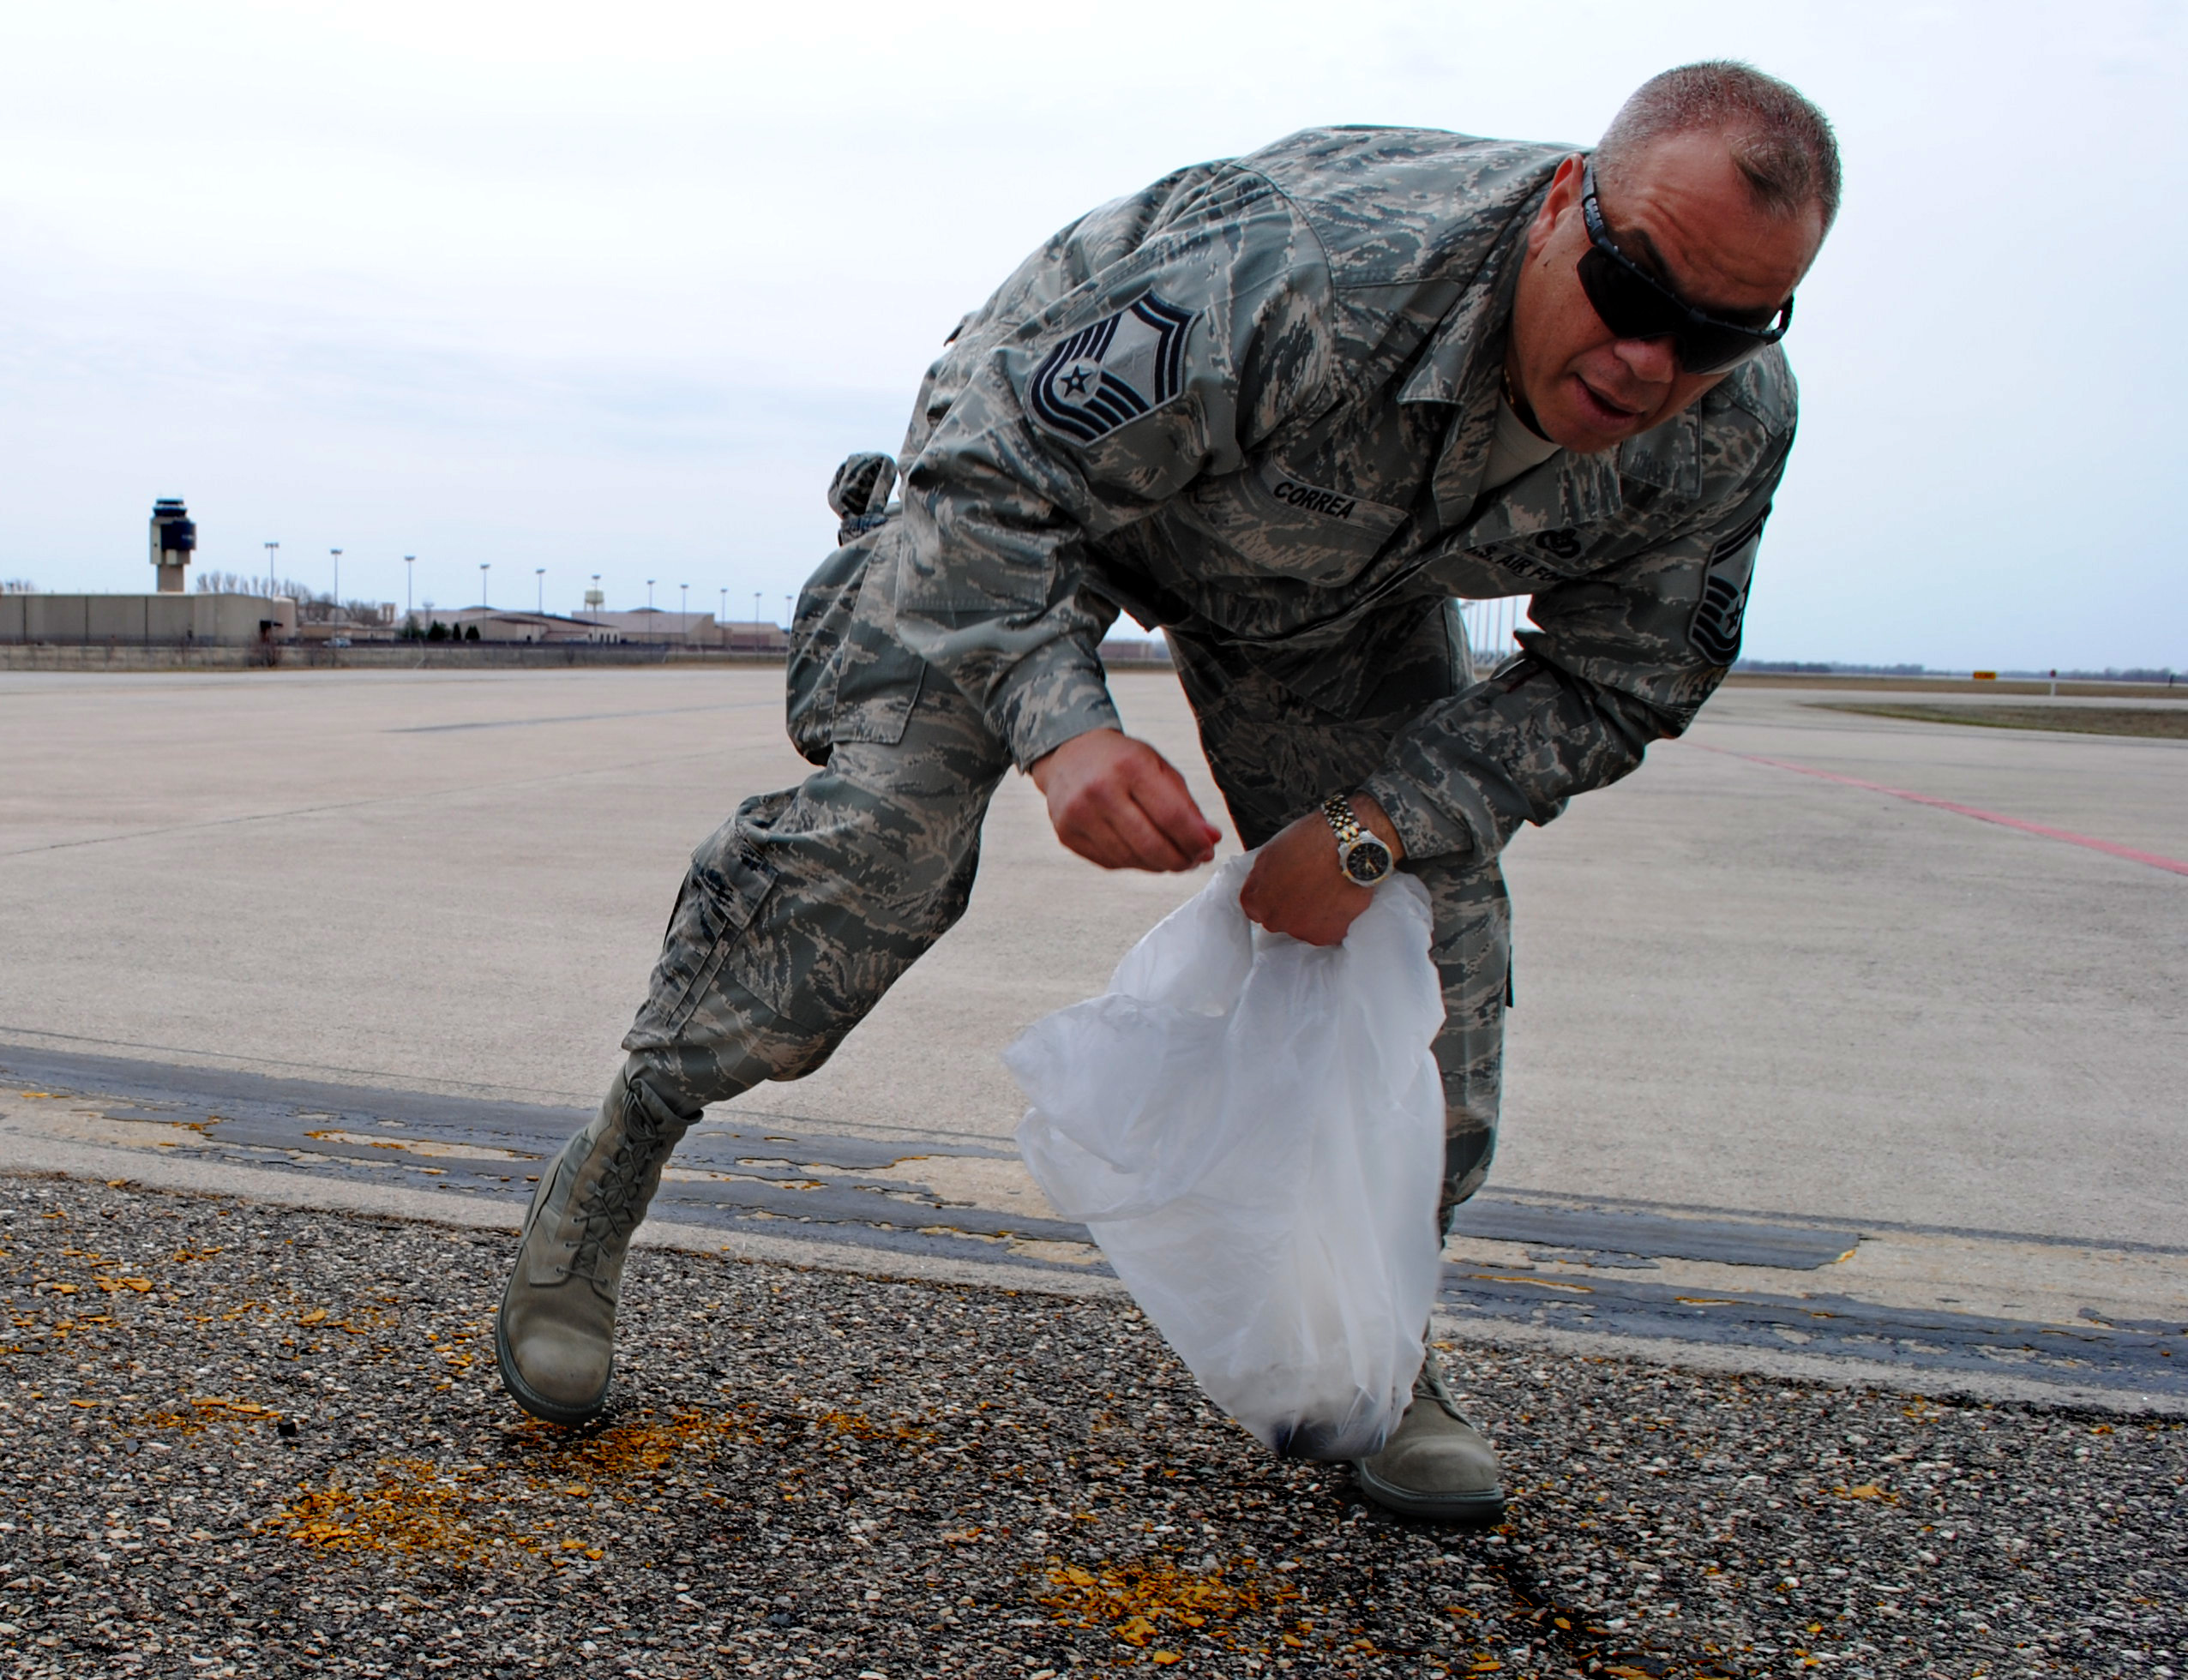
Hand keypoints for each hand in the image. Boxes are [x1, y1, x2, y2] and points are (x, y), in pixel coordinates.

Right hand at [1028, 729, 1221, 871]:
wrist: (1070, 752)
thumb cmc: (1119, 759)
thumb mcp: (1158, 767)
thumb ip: (1186, 805)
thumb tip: (1210, 840)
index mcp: (1129, 766)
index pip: (1171, 816)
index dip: (1194, 840)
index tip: (1208, 848)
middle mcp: (1100, 790)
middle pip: (1150, 844)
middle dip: (1180, 860)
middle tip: (1194, 860)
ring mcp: (1078, 814)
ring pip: (1131, 858)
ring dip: (1159, 865)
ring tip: (1172, 858)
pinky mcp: (1066, 834)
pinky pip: (1111, 862)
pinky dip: (1134, 863)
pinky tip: (1144, 854)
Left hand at [1238, 796, 1403, 946]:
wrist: (1349, 844)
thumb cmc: (1311, 841)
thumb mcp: (1271, 852)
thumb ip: (1261, 878)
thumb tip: (1262, 888)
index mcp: (1256, 901)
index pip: (1256, 908)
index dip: (1271, 897)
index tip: (1284, 889)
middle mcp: (1275, 921)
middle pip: (1280, 920)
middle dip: (1291, 907)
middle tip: (1310, 887)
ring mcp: (1302, 931)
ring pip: (1306, 927)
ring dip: (1314, 914)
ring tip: (1329, 891)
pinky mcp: (1329, 935)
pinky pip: (1330, 930)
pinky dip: (1335, 919)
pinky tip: (1341, 899)